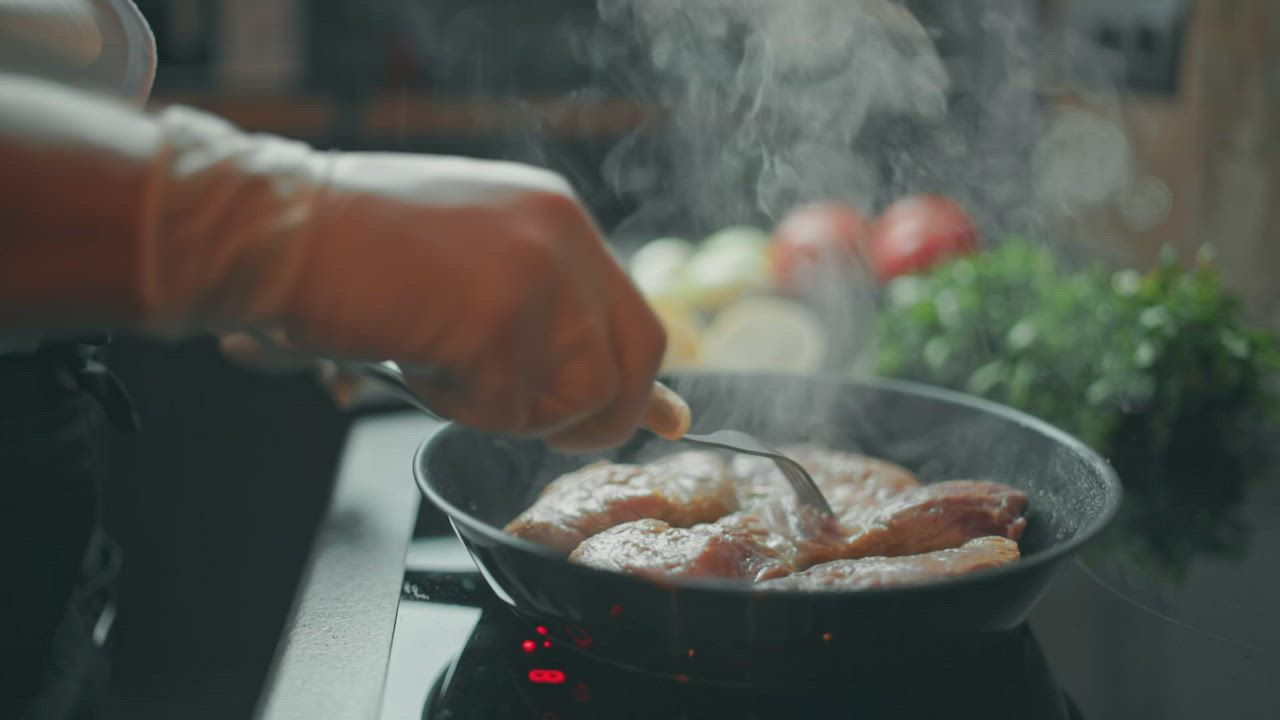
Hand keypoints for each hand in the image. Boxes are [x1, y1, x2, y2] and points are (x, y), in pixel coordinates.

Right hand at [143, 109, 667, 450]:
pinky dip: (452, 403)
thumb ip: (553, 320)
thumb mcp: (472, 266)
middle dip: (586, 418)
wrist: (270, 225)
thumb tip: (644, 400)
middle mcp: (563, 238)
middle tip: (514, 408)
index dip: (640, 385)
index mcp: (558, 218)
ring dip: (499, 405)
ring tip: (434, 350)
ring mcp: (537, 277)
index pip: (638, 321)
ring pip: (568, 402)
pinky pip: (504, 412)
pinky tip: (410, 349)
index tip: (663, 423)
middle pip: (628, 368)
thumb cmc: (349, 248)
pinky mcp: (500, 322)